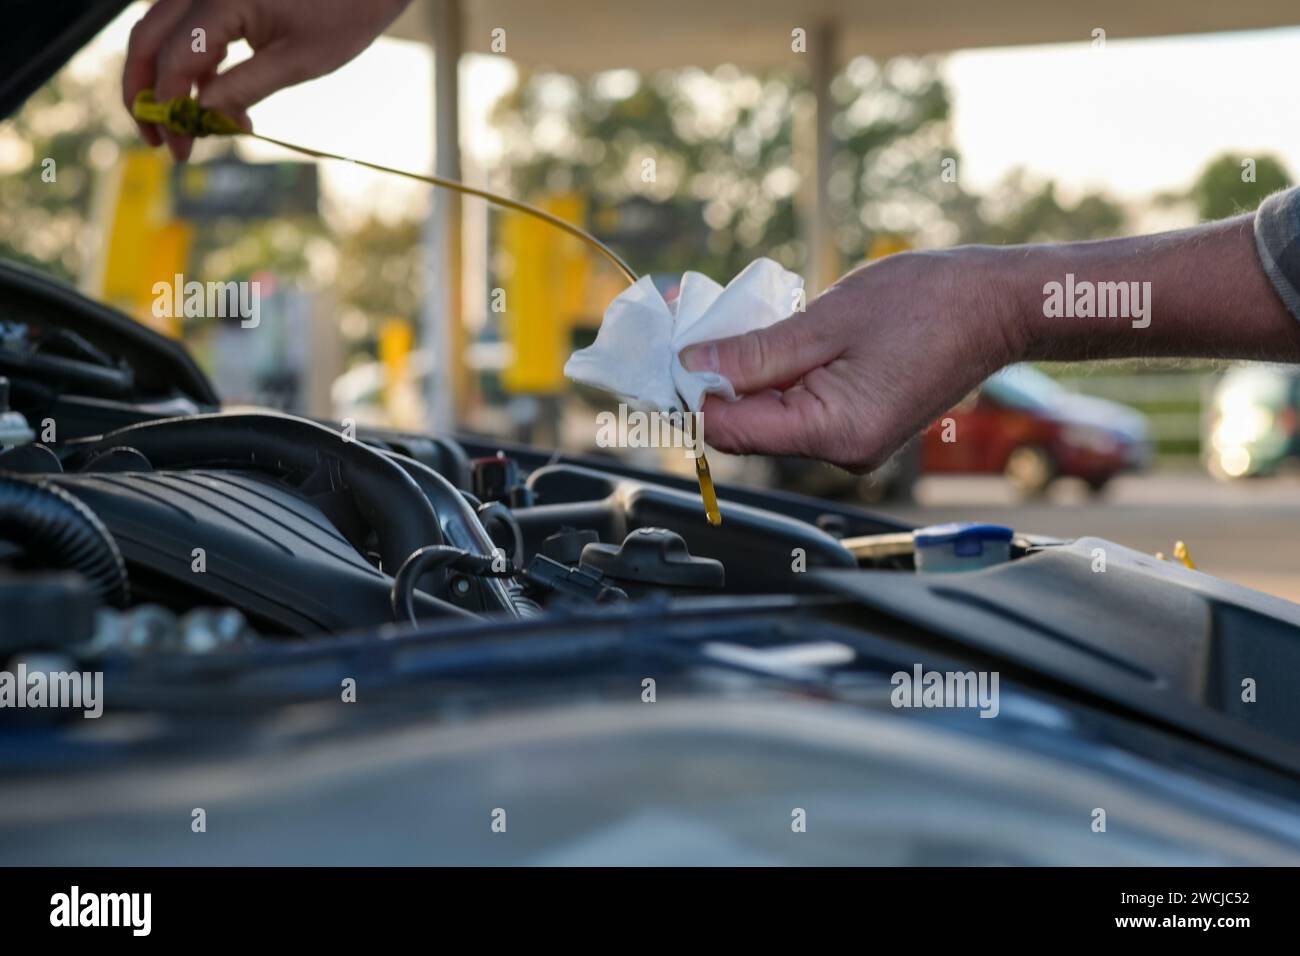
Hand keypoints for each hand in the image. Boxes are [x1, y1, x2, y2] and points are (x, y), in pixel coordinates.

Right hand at [123, 0, 410, 159]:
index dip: (168, 107)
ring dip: (164, 81)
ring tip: (185, 127)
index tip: (178, 146)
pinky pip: (188, 30)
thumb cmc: (342, 14)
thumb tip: (204, 115)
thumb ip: (245, 87)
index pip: (173, 59)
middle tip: (160, 139)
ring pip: (161, 34)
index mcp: (221, 0)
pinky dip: (192, 67)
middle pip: (146, 40)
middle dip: (145, 93)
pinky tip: (214, 103)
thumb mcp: (298, 62)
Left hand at [680, 248, 1024, 471]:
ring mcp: (851, 442)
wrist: (997, 306)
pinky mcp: (858, 424)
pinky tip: (769, 343)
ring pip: (769, 417)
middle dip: (713, 383)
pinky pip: (797, 408)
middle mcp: (842, 451)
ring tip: (731, 330)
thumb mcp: (827, 320)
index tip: (664, 359)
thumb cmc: (929, 304)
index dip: (690, 396)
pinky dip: (774, 378)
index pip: (732, 430)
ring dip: (743, 378)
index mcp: (835, 432)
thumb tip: (693, 370)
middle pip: (747, 428)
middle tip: (690, 332)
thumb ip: (755, 354)